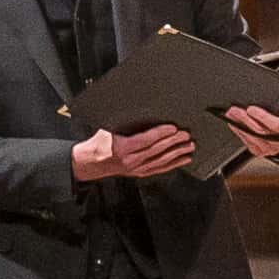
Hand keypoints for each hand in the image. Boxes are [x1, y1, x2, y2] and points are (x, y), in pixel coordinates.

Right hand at [74, 122, 195, 181]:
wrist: (89, 163)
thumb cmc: (98, 143)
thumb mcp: (106, 129)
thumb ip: (121, 121)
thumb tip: (132, 106)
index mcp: (122, 148)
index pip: (146, 140)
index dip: (161, 133)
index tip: (173, 128)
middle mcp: (131, 160)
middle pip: (157, 150)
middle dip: (173, 142)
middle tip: (186, 134)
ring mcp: (136, 168)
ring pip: (161, 161)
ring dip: (177, 153)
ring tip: (189, 145)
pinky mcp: (140, 173)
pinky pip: (160, 168)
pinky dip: (174, 164)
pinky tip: (184, 159)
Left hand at [224, 102, 278, 160]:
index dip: (264, 118)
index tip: (252, 109)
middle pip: (262, 132)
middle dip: (246, 120)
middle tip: (235, 109)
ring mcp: (271, 148)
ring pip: (252, 138)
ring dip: (240, 125)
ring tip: (231, 113)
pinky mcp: (260, 150)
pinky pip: (247, 143)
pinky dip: (239, 132)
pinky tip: (233, 123)